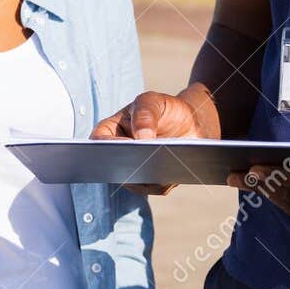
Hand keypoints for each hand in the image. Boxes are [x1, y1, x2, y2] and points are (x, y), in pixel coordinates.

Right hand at [92, 90, 210, 194]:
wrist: (189, 123)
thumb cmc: (164, 110)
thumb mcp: (153, 102)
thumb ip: (145, 113)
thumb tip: (142, 137)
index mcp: (111, 132)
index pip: (99, 141)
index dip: (109, 146)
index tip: (127, 145)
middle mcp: (119, 155)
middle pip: (115, 166)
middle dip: (129, 165)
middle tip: (142, 162)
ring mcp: (134, 170)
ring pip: (136, 181)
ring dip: (148, 176)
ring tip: (160, 167)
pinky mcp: (152, 182)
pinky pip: (155, 187)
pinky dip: (164, 181)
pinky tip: (172, 173)